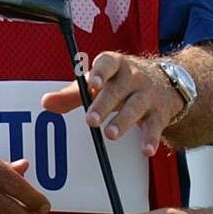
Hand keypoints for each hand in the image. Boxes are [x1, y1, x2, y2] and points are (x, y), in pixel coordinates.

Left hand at [42, 52, 184, 157]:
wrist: (166, 84)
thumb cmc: (121, 83)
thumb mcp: (99, 83)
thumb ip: (73, 93)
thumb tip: (46, 103)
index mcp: (116, 65)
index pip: (108, 63)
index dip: (100, 73)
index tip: (92, 84)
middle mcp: (134, 77)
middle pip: (119, 89)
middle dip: (105, 104)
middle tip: (91, 120)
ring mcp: (148, 94)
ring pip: (136, 106)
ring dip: (123, 121)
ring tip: (110, 135)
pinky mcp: (159, 113)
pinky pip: (155, 126)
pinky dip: (151, 138)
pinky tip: (146, 150)